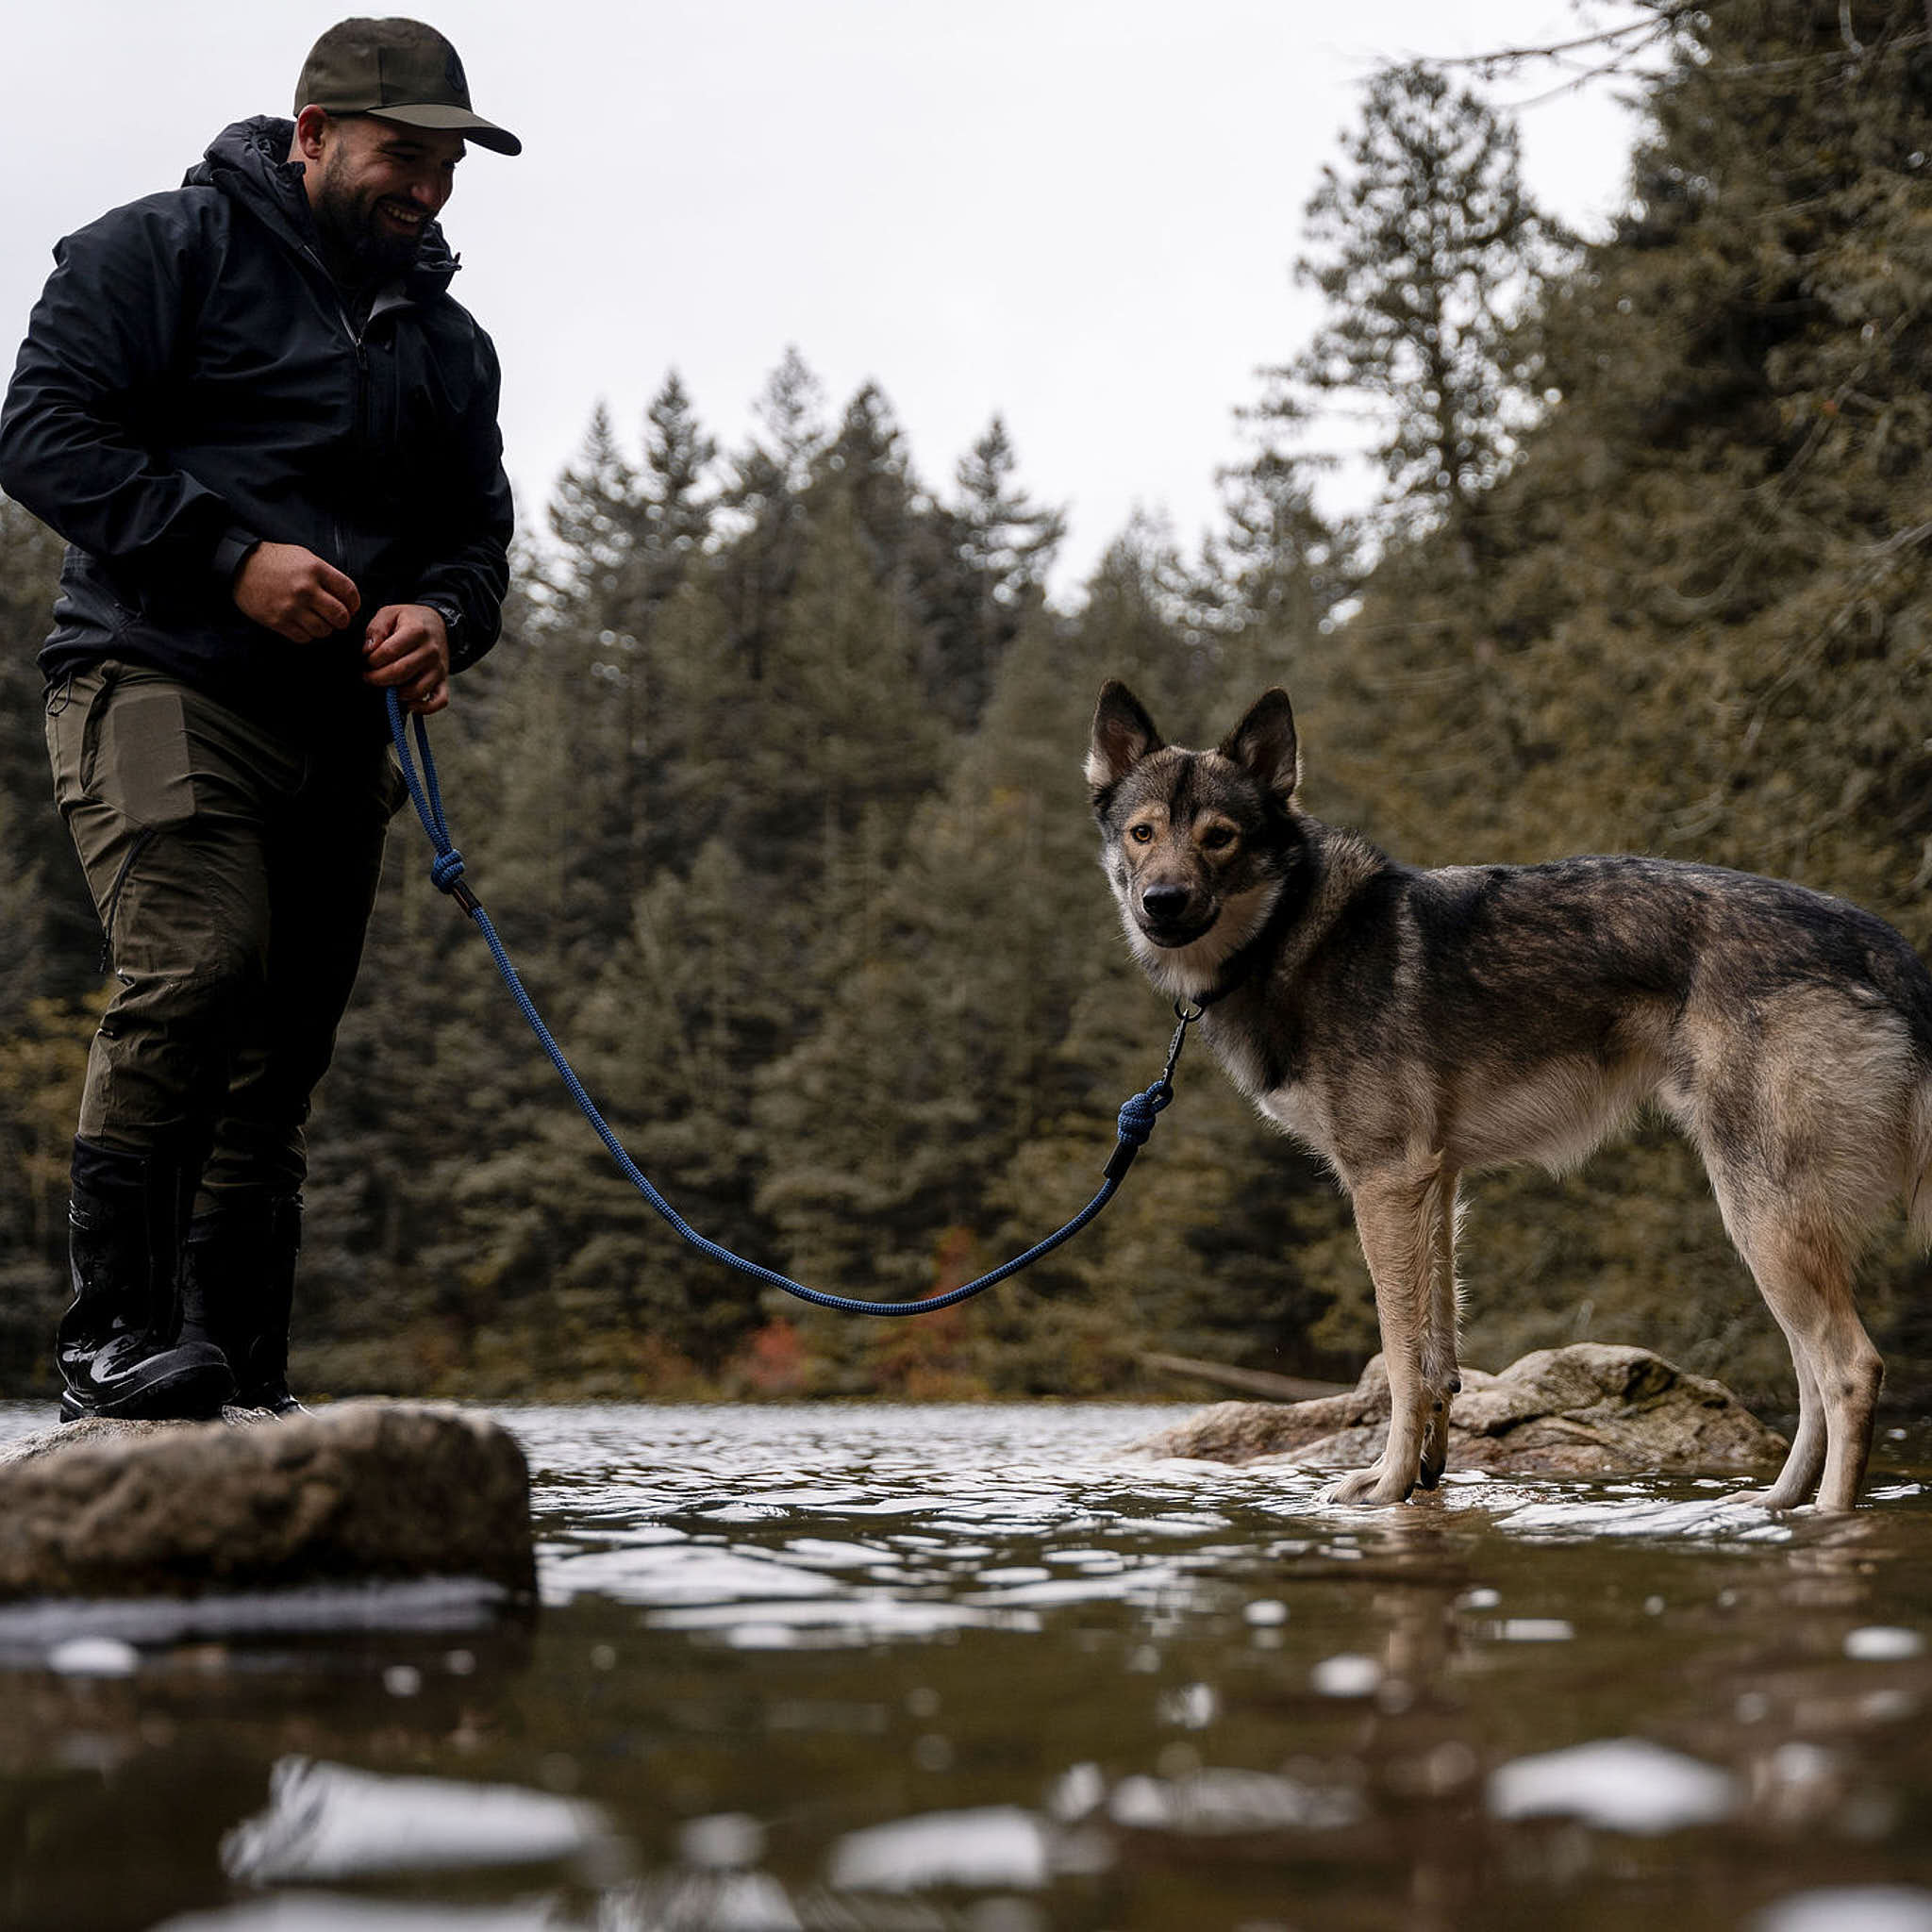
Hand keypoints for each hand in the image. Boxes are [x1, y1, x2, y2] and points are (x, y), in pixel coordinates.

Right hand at [233, 542, 360, 640]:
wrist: (240, 566)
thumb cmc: (275, 561)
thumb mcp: (304, 557)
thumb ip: (325, 575)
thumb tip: (345, 596)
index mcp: (315, 570)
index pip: (349, 592)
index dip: (355, 603)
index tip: (351, 607)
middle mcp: (305, 589)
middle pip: (341, 616)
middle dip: (343, 620)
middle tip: (337, 618)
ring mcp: (291, 607)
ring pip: (324, 630)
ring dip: (325, 628)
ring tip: (318, 621)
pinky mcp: (278, 621)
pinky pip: (304, 638)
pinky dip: (307, 635)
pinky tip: (303, 625)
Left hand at [361, 603, 450, 714]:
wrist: (437, 623)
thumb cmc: (408, 619)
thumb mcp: (389, 613)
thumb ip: (376, 629)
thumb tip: (367, 651)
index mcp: (416, 631)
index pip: (389, 652)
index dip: (372, 660)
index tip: (366, 660)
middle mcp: (430, 651)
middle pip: (400, 672)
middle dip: (378, 678)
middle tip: (368, 677)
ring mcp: (439, 668)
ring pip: (417, 690)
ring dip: (396, 694)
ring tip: (385, 687)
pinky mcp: (443, 680)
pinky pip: (439, 701)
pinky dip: (424, 708)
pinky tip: (409, 706)